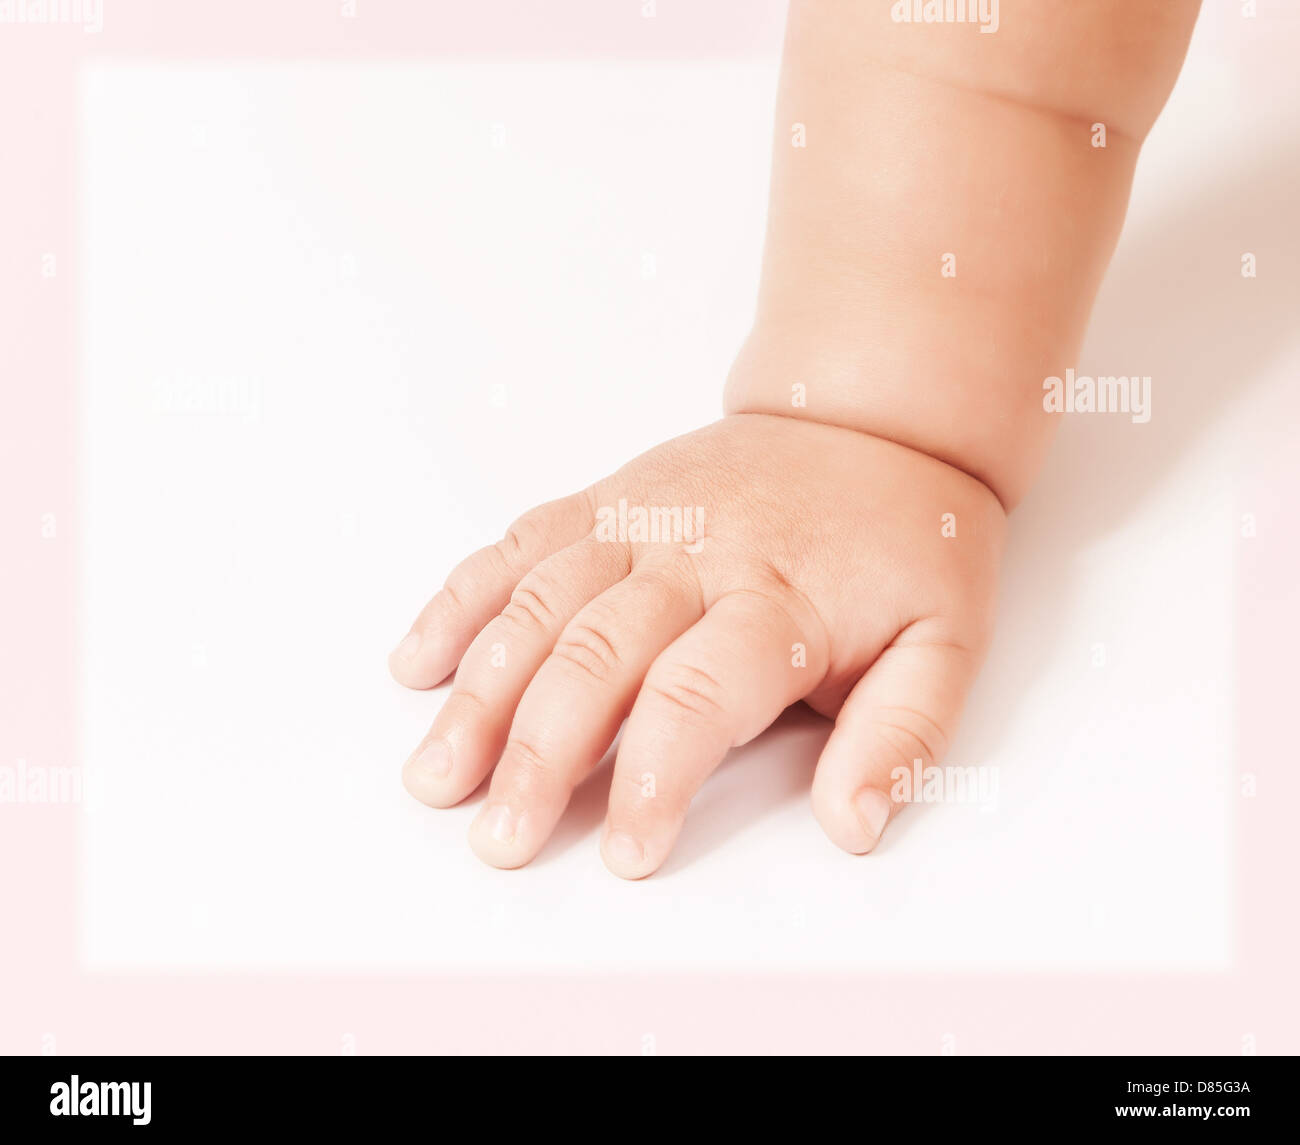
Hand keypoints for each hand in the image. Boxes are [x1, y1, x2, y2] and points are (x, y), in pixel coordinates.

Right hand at [390, 412, 1004, 876]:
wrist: (869, 422)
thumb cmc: (903, 543)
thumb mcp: (945, 642)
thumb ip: (904, 734)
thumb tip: (853, 826)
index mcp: (778, 601)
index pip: (697, 697)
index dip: (653, 778)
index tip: (625, 852)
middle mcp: (692, 557)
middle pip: (595, 659)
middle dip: (539, 756)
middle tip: (499, 838)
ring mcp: (636, 523)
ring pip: (537, 606)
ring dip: (479, 693)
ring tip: (437, 775)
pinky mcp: (604, 502)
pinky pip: (517, 547)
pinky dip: (462, 601)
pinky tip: (418, 661)